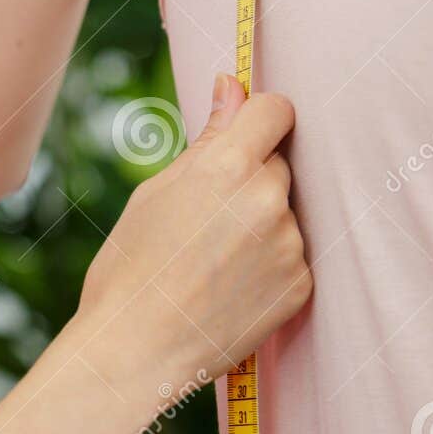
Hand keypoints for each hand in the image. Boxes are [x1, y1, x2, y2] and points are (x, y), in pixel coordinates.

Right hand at [77, 74, 311, 385]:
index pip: (276, 111)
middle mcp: (267, 199)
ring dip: (259, 222)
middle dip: (249, 177)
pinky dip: (266, 263)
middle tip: (204, 215)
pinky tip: (227, 284)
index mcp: (227, 166)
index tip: (244, 133)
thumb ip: (207, 139)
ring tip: (211, 258)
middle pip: (277, 164)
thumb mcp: (156, 192)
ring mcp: (289, 244)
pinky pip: (290, 254)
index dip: (258, 118)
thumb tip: (232, 85)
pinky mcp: (301, 285)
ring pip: (283, 211)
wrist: (137, 348)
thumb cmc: (131, 265)